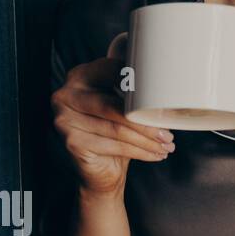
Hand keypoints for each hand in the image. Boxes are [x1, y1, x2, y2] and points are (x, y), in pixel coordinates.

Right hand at [50, 37, 173, 196]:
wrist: (100, 168)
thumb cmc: (115, 129)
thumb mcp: (124, 102)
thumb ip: (134, 83)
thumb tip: (166, 67)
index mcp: (81, 75)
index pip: (115, 72)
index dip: (142, 85)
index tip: (166, 98)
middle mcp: (67, 94)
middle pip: (115, 106)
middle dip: (147, 122)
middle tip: (170, 134)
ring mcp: (64, 119)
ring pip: (117, 129)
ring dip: (148, 140)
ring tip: (167, 145)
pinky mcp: (71, 141)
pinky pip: (114, 146)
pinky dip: (140, 152)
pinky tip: (155, 154)